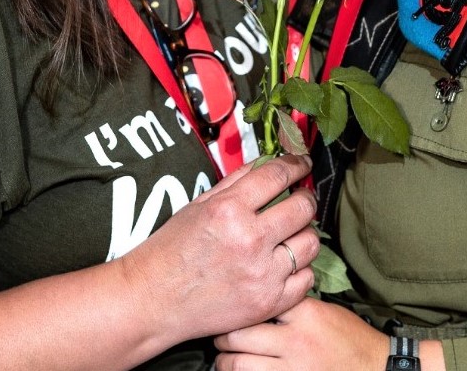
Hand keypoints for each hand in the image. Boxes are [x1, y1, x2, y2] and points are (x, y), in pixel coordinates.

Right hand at [117, 155, 318, 340]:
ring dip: (304, 233)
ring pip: (311, 243)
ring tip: (291, 233)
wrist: (155, 299)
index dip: (297, 165)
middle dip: (305, 198)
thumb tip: (267, 163)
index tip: (302, 165)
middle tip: (301, 198)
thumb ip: (236, 182)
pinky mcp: (269, 302)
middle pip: (303, 208)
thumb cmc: (171, 251)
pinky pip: (306, 279)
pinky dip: (299, 269)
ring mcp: (262, 274)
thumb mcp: (198, 205)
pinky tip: (284, 264)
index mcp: (229, 210)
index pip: (278, 176)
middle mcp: (250, 240)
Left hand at [214, 298, 386, 370]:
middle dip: (222, 336)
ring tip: (224, 358)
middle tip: (220, 336)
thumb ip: (293, 305)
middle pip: (239, 334)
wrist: (377, 368)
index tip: (230, 308)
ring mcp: (292, 369)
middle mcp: (296, 341)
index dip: (239, 306)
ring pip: (238, 364)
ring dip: (225, 362)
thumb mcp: (325, 311)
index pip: (257, 302)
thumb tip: (260, 298)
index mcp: (305, 314)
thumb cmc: (352, 340)